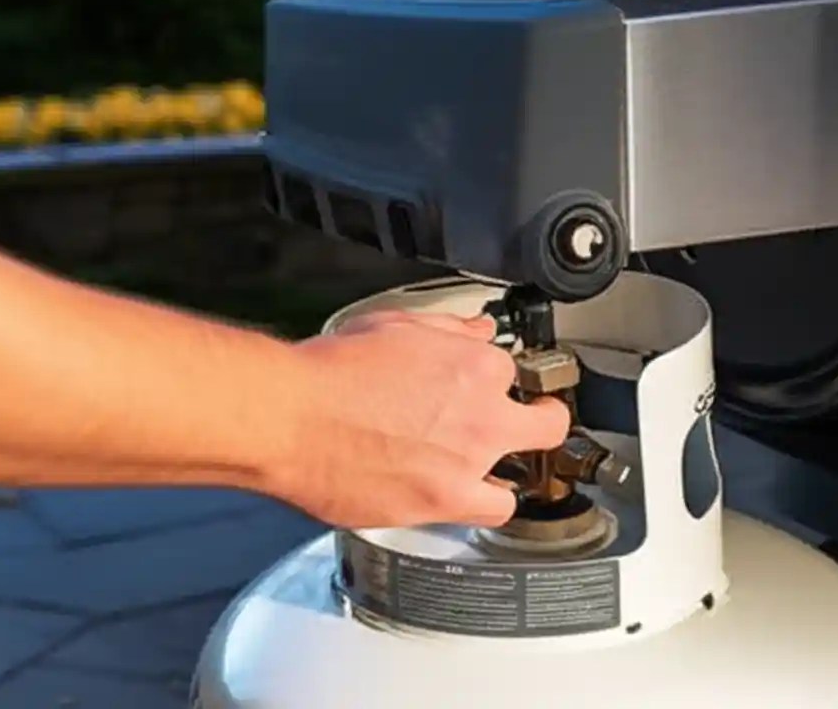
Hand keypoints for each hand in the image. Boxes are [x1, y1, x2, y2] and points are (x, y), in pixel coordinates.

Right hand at [267, 309, 569, 528]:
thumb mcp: (395, 326)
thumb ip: (448, 330)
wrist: (290, 418)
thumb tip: (478, 329)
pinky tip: (459, 496)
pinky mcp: (442, 504)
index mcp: (475, 366)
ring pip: (523, 480)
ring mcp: (466, 466)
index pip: (512, 373)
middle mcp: (482, 417)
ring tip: (487, 471)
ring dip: (510, 475)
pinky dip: (479, 507)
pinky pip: (487, 512)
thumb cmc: (329, 372)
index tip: (488, 385)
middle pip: (547, 425)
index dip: (498, 380)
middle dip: (540, 422)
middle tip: (525, 425)